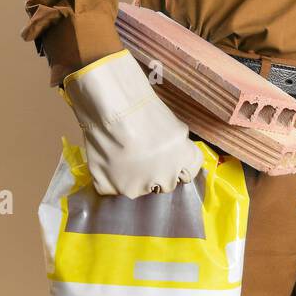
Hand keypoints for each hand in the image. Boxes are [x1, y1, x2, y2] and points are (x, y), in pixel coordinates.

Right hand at [61, 50, 202, 197]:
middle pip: (164, 183)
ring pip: (137, 187)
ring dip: (132, 176)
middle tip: (140, 152)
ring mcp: (136, 188)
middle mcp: (165, 180)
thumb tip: (174, 155)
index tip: (168, 156)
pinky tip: (105, 158)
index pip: (189, 172)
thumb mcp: (175, 126)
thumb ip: (178, 148)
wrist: (113, 107)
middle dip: (156, 172)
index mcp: (184, 162)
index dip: (178, 164)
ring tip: (120, 152)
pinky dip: (108, 176)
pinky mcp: (109, 188)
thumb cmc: (143, 108)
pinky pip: (111, 187)